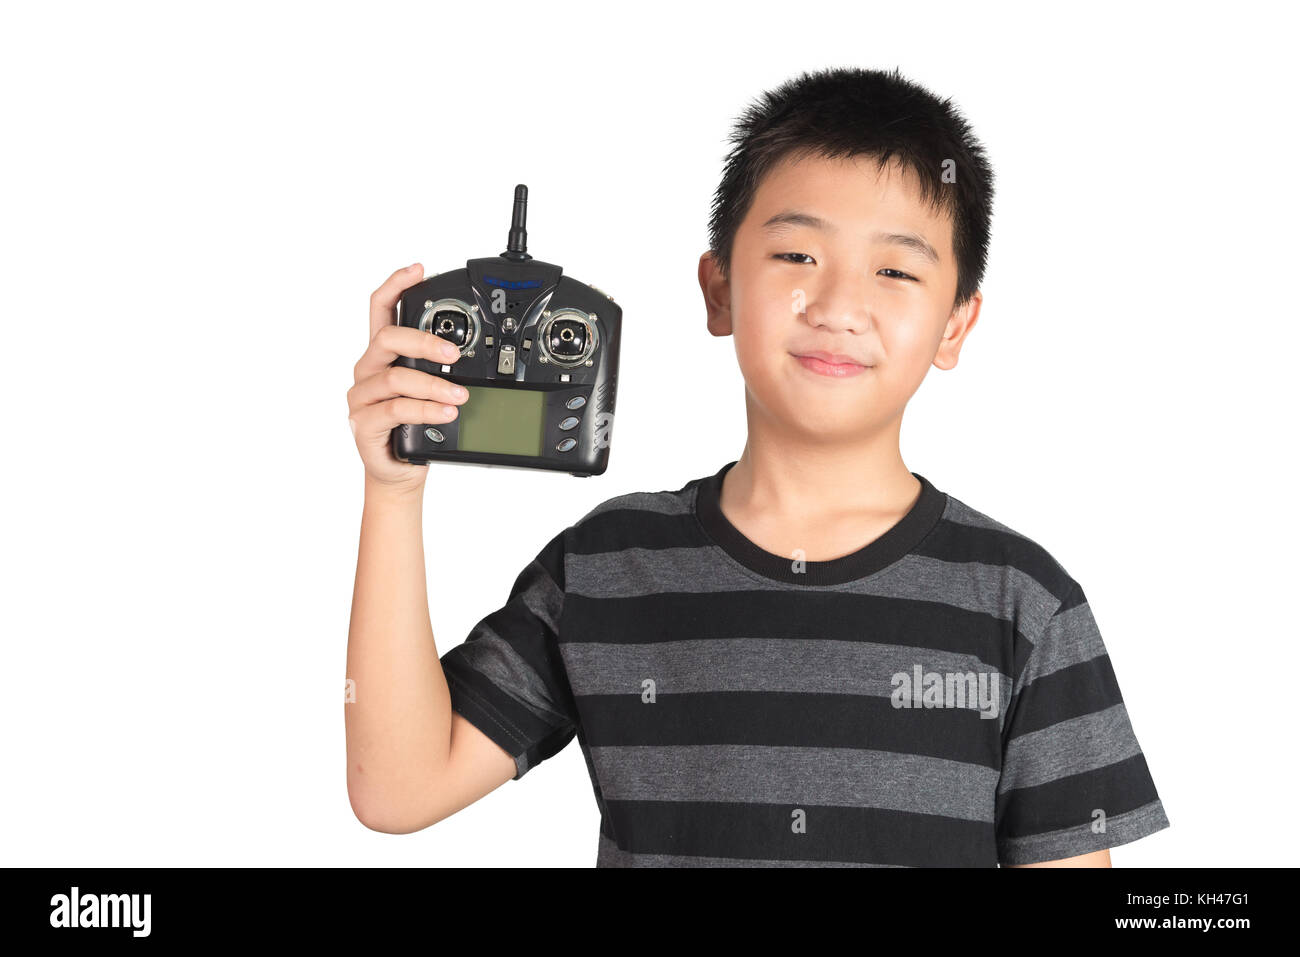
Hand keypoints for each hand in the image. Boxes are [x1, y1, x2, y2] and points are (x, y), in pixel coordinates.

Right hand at [347, 263, 469, 493]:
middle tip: (453, 355)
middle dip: (424, 341)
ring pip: (396, 378)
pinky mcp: (364, 423)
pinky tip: (446, 413)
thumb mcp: (430, 390)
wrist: (397, 469)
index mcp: (383, 355)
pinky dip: (426, 410)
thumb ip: (439, 369)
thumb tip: (470, 356)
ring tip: (460, 396)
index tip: (419, 269)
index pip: (381, 309)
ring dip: (433, 385)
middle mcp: (368, 370)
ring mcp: (363, 396)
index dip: (396, 285)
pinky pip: (396, 409)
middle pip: (387, 338)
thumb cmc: (415, 426)